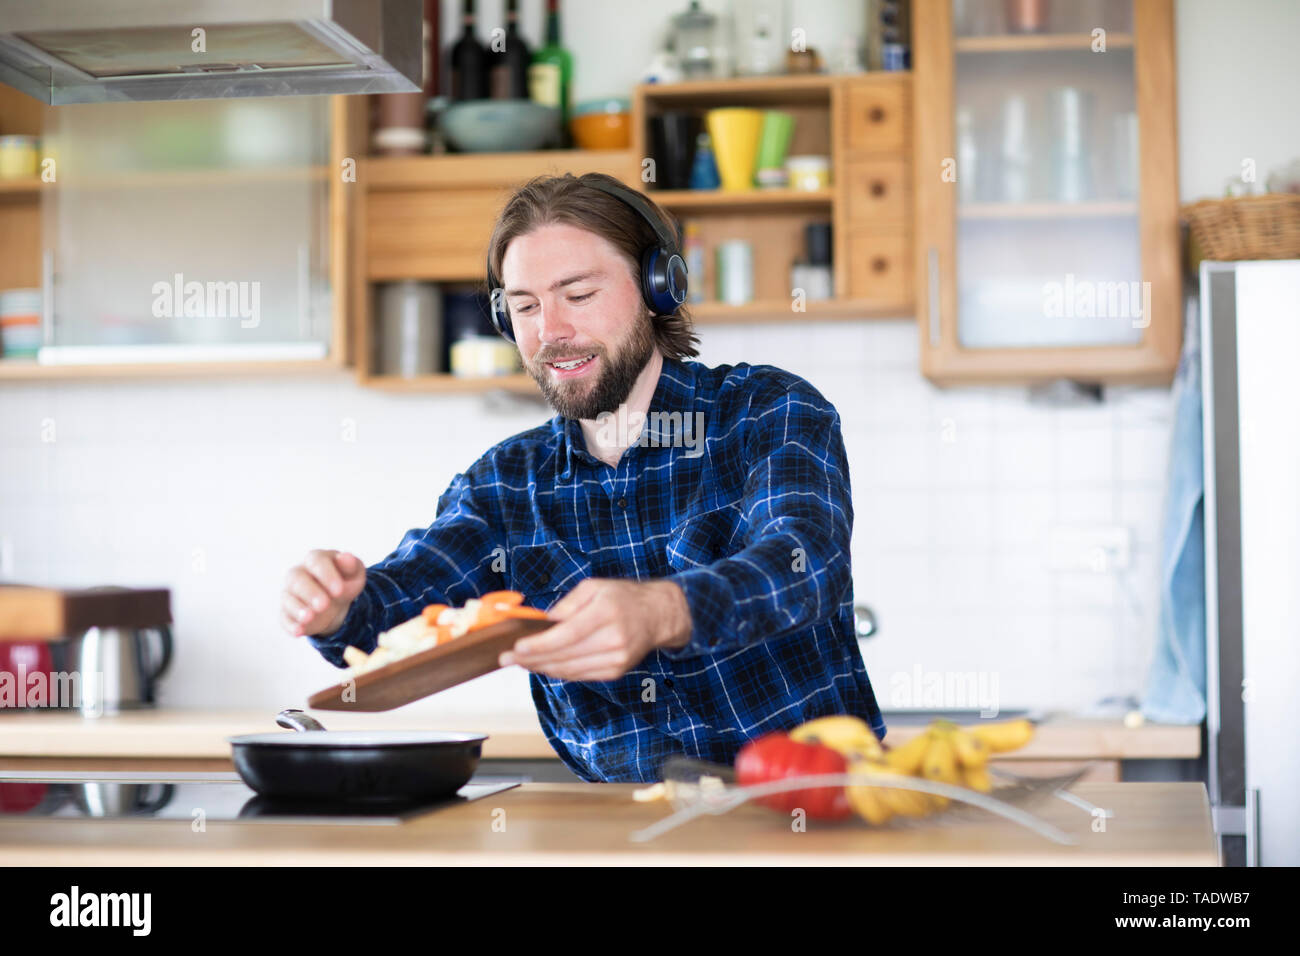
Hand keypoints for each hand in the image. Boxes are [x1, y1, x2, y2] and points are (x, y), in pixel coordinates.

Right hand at [281, 550, 365, 636]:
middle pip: (298, 580)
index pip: (317, 562)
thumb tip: (347, 557)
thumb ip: (351, 565)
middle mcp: (298, 574)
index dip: (327, 575)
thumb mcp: (354, 573)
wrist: (337, 600)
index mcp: (316, 560)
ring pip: (288, 599)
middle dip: (311, 593)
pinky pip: (285, 618)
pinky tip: (299, 631)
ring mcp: (290, 593)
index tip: (339, 590)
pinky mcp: (287, 613)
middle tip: (324, 605)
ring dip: (298, 609)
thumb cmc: (345, 580)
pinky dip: (291, 625)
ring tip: (309, 617)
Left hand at [498, 578, 691, 680]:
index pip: (565, 636)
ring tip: (520, 662)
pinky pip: (580, 675)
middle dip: (531, 659)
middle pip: (564, 656)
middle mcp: (613, 639)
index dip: (538, 645)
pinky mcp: (615, 671)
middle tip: (507, 657)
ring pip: (569, 670)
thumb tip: (542, 622)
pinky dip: (559, 671)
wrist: (657, 615)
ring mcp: (616, 659)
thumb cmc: (623, 597)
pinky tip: (543, 665)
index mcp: (606, 613)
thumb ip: (567, 604)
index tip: (516, 647)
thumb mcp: (594, 587)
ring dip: (541, 667)